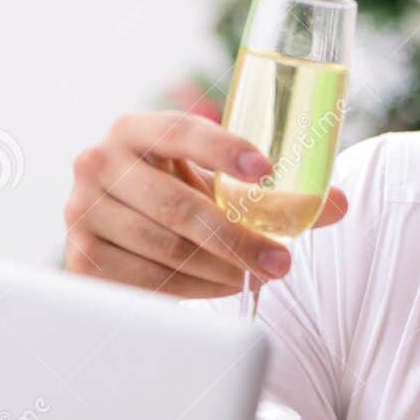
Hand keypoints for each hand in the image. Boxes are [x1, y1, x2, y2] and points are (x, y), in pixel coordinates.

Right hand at [63, 111, 348, 297]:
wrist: (116, 240)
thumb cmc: (178, 202)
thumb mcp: (217, 189)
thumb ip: (273, 195)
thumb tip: (338, 204)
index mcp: (136, 130)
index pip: (182, 132)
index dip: (224, 149)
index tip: (266, 169)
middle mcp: (99, 163)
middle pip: (178, 205)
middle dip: (238, 238)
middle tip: (281, 263)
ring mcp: (83, 212)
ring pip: (167, 249)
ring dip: (220, 269)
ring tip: (252, 276)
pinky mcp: (81, 259)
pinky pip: (149, 281)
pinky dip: (194, 290)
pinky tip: (221, 288)